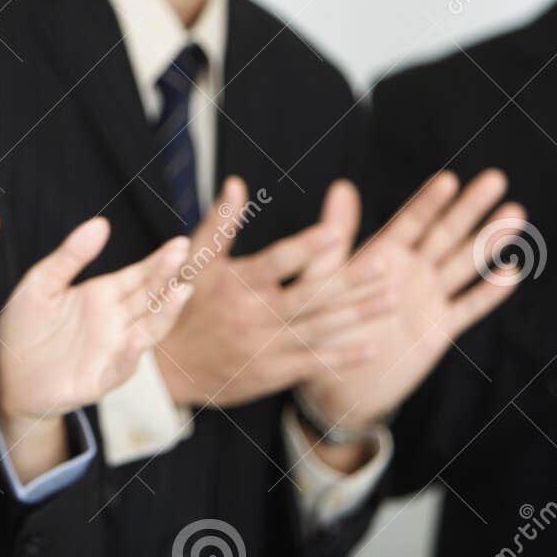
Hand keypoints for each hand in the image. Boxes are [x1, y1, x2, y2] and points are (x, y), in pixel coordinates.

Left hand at [0, 217, 191, 418]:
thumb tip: (101, 223)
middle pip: (149, 297)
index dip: (160, 261)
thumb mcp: (41, 283)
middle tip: (183, 252)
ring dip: (165, 313)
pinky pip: (120, 367)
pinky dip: (130, 355)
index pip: (140, 275)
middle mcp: (115, 322)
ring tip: (180, 291)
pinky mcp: (99, 378)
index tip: (180, 243)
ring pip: (148, 330)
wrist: (9, 376)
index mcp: (104, 296)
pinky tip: (137, 339)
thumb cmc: (26, 328)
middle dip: (167, 275)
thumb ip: (70, 256)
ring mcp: (112, 350)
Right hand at [153, 177, 391, 407]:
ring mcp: (264, 347)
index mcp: (237, 284)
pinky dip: (343, 358)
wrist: (164, 370)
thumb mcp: (195, 262)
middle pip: (310, 296)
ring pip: (319, 329)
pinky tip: (372, 347)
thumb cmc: (180, 305)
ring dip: (358, 315)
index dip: (308, 246)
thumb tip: (236, 183)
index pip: (278, 261)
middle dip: (350, 282)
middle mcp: (253, 315)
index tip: (337, 232)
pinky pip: (312, 364)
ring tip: (392, 297)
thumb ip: (220, 224)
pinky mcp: (270, 373)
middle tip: (386, 264)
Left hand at [296, 169, 526, 430]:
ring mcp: (427, 298)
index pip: (410, 222)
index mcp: (381, 256)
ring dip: (488, 240)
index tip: (450, 179)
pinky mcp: (439, 329)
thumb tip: (342, 185)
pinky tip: (510, 272)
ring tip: (514, 213)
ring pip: (464, 264)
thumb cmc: (318, 328)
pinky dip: (489, 292)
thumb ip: (335, 236)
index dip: (429, 202)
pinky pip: (468, 307)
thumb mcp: (323, 279)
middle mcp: (409, 271)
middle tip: (496, 178)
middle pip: (445, 234)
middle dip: (470, 208)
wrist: (334, 386)